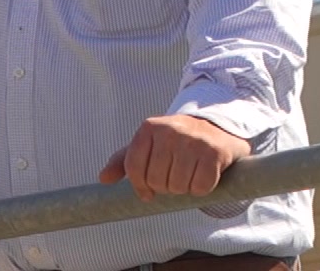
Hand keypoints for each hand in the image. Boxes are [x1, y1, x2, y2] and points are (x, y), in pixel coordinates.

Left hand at [100, 114, 250, 200]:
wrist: (216, 129)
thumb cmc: (176, 142)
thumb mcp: (149, 146)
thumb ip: (124, 160)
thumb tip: (103, 178)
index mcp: (149, 127)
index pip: (134, 168)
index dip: (140, 186)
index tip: (148, 192)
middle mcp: (171, 129)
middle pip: (157, 180)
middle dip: (166, 186)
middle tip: (175, 176)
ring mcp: (194, 140)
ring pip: (178, 186)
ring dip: (184, 188)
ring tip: (189, 173)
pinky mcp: (214, 151)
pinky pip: (200, 187)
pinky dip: (202, 188)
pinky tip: (204, 174)